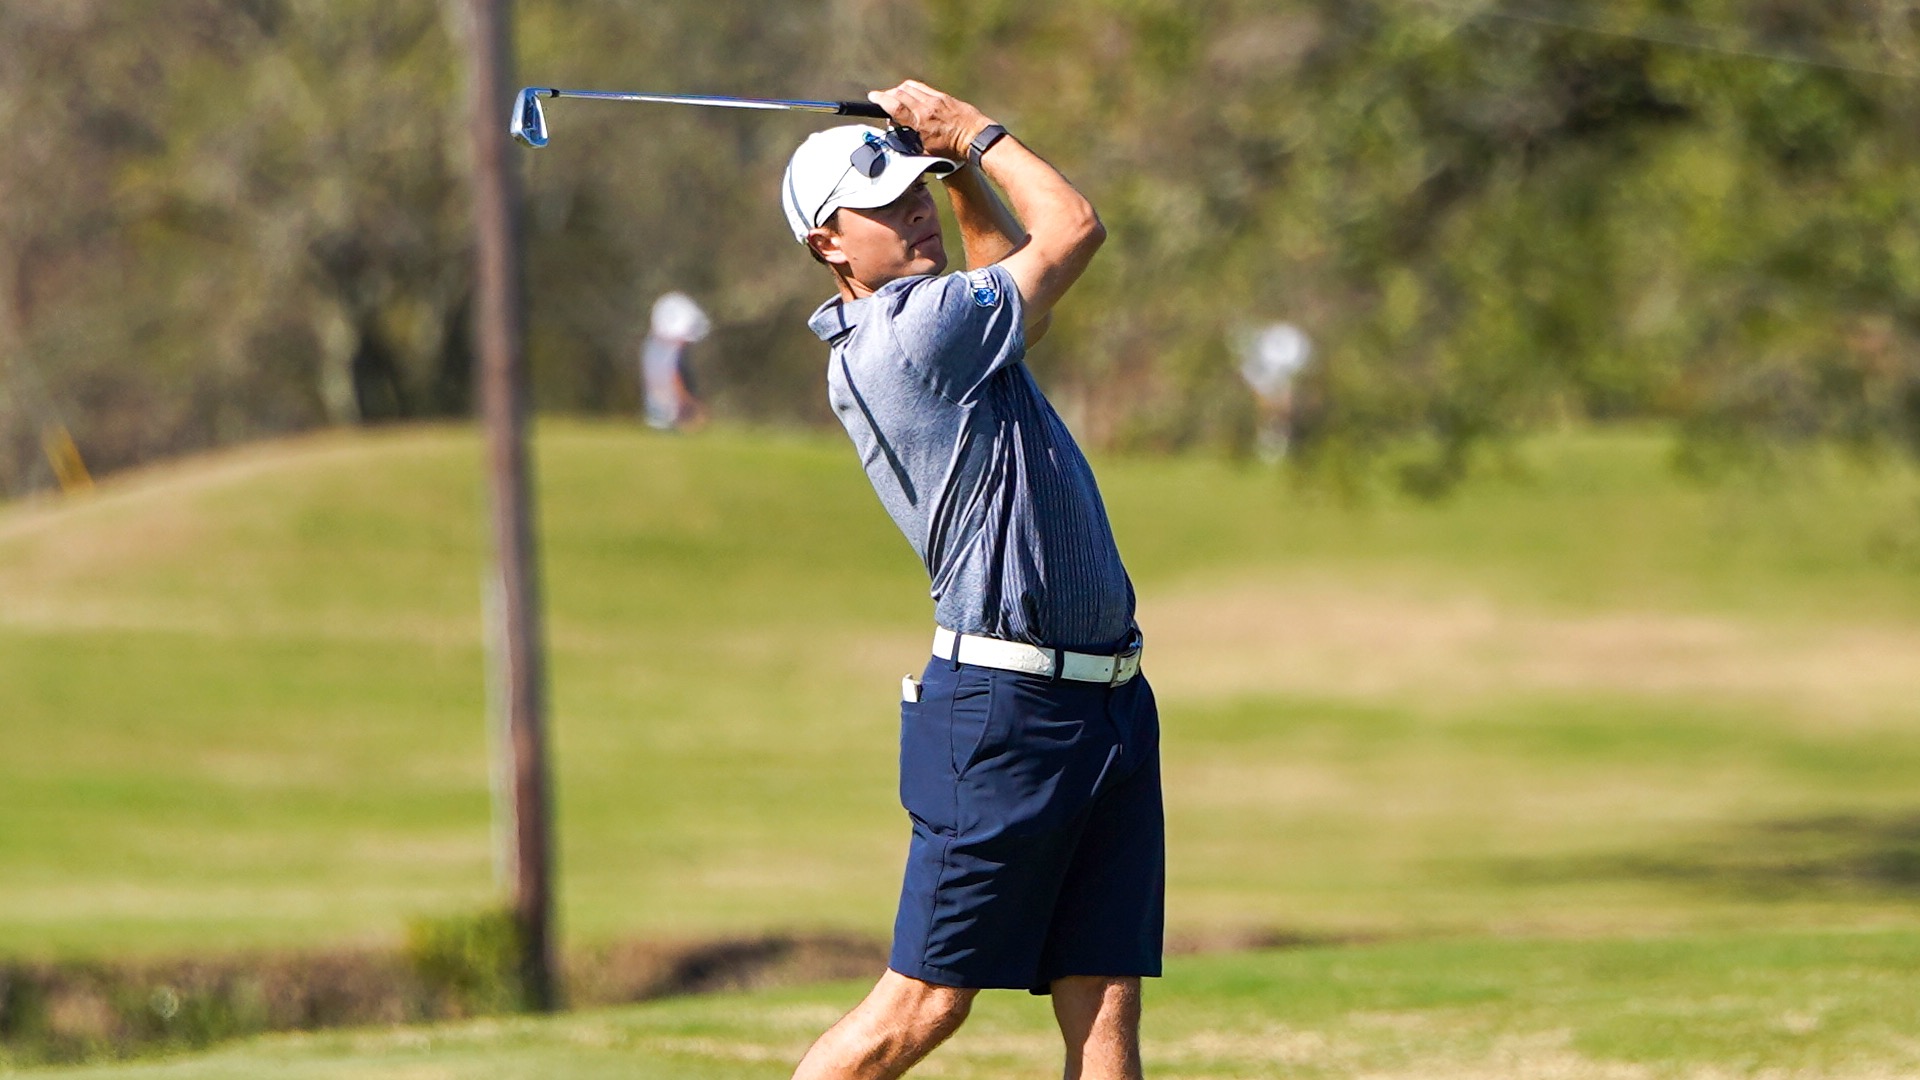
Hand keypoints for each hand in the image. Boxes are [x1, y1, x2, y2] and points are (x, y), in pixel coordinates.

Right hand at [867, 80, 995, 162]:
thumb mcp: (926, 152)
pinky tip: (911, 94)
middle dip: (887, 95)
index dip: (881, 99)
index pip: (895, 106)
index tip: (872, 97)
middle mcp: (926, 108)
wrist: (975, 138)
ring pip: (910, 88)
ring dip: (899, 90)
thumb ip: (908, 142)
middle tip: (883, 99)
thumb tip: (896, 133)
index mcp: (920, 123)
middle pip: (900, 93)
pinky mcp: (943, 96)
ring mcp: (935, 100)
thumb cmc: (952, 149)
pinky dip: (912, 89)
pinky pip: (922, 88)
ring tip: (896, 97)